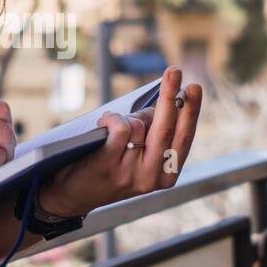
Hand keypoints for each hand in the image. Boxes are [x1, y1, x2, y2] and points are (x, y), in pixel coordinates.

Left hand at [40, 66, 202, 217]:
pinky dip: (113, 118)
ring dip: (128, 116)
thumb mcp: (140, 159)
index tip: (193, 87)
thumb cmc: (109, 169)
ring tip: (113, 126)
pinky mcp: (109, 165)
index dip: (190, 111)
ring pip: (139, 125)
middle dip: (171, 95)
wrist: (72, 196)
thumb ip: (154, 136)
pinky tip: (104, 123)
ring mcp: (130, 173)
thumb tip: (165, 103)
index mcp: (166, 175)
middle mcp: (152, 177)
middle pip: (167, 127)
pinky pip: (121, 127)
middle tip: (175, 70)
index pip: (184, 137)